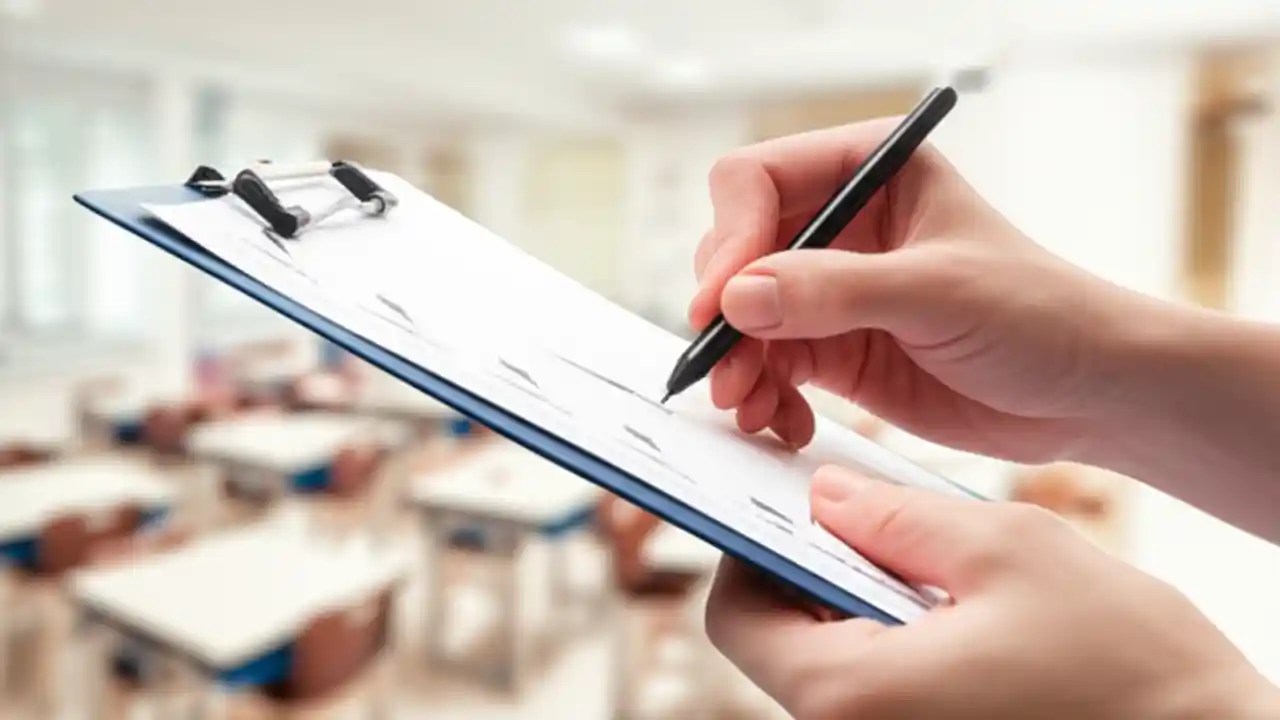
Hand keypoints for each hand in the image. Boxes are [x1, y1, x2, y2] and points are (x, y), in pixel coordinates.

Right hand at [689, 119, 1154, 462]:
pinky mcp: (836, 349)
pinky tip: (783, 422)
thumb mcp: (937, 293)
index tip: (724, 303)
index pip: (760, 182)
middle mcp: (843, 224)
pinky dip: (764, 395)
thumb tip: (737, 298)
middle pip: (739, 252)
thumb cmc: (1039, 315)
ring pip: (746, 318)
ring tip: (750, 409)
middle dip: (727, 314)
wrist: (1086, 394)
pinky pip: (770, 365)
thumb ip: (835, 292)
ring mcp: (834, 290)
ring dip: (738, 364)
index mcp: (870, 172)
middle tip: (727, 368)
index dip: (732, 238)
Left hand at [706, 466, 1279, 719]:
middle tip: (859, 514)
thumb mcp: (1007, 552)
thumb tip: (825, 496)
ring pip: (828, 662)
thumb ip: (898, 517)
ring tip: (912, 552)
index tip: (789, 504)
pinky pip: (877, 687)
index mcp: (853, 695)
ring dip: (853, 600)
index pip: (738, 614)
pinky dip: (888, 636)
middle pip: (778, 640)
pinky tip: (941, 601)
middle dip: (808, 569)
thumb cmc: (1126, 664)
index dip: (750, 548)